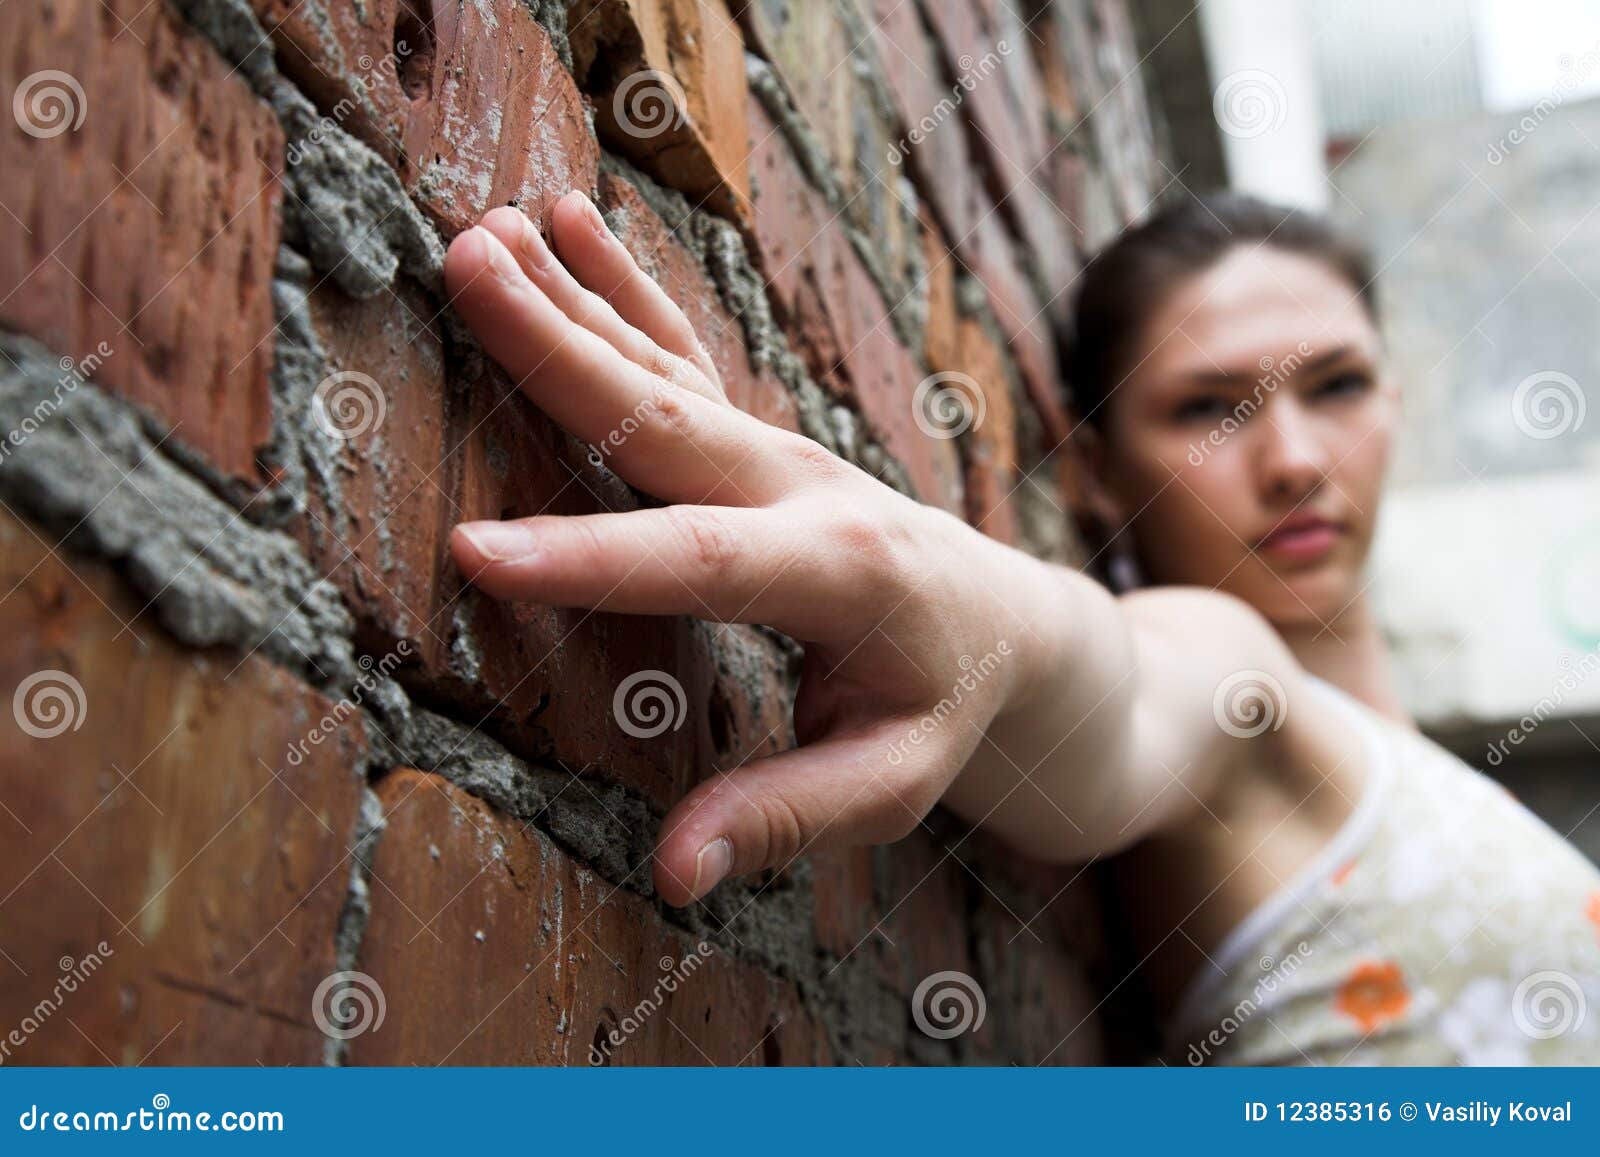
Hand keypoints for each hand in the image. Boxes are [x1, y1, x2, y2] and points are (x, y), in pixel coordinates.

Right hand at [442, 192, 1061, 905]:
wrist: (1019, 623)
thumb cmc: (955, 707)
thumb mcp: (897, 782)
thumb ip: (789, 816)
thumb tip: (673, 872)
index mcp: (843, 574)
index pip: (700, 562)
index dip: (588, 560)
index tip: (478, 550)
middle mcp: (808, 487)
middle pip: (666, 415)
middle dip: (558, 349)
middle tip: (465, 268)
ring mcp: (783, 451)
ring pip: (666, 366)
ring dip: (574, 297)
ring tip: (488, 228)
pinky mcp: (762, 441)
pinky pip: (683, 356)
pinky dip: (622, 293)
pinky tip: (569, 229)